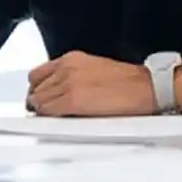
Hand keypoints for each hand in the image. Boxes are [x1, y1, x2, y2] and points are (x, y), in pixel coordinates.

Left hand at [26, 51, 153, 116]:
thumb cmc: (128, 81)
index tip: (40, 97)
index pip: (38, 73)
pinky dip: (46, 118)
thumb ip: (73, 76)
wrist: (146, 86)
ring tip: (51, 118)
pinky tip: (55, 122)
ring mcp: (68, 83)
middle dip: (37, 99)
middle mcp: (66, 68)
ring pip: (38, 100)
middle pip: (34, 86)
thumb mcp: (94, 69)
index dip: (37, 88)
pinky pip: (47, 111)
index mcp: (71, 59)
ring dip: (41, 110)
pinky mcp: (73, 101)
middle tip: (43, 111)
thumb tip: (60, 91)